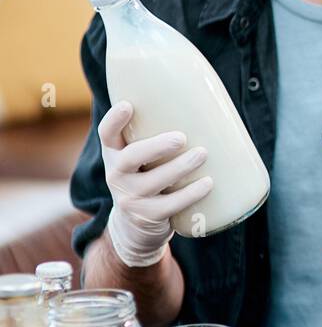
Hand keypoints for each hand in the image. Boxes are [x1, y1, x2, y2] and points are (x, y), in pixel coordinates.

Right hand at [98, 101, 211, 266]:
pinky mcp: (147, 216)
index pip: (107, 135)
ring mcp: (130, 198)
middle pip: (130, 158)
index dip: (114, 120)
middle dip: (156, 147)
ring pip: (154, 181)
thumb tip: (199, 101)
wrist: (136, 226)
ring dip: (180, 167)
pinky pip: (170, 204)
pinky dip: (191, 194)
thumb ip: (153, 135)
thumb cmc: (146, 178)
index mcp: (115, 154)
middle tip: (181, 137)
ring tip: (203, 154)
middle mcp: (116, 175)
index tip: (128, 105)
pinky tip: (208, 183)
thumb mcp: (141, 159)